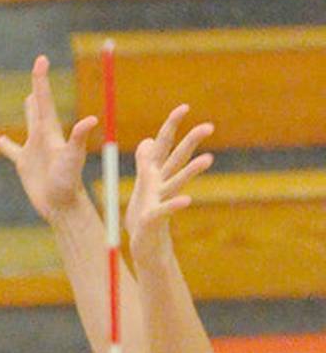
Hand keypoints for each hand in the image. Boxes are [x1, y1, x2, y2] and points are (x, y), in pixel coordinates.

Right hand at [0, 54, 97, 224]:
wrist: (62, 205)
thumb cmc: (68, 183)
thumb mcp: (72, 159)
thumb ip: (79, 138)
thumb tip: (91, 120)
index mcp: (51, 132)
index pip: (45, 101)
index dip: (41, 81)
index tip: (41, 59)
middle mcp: (43, 137)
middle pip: (39, 107)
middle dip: (38, 87)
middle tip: (38, 67)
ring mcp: (34, 151)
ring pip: (30, 124)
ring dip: (29, 111)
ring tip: (27, 98)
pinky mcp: (26, 165)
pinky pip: (13, 152)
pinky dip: (6, 146)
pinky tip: (0, 140)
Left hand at [125, 103, 213, 259]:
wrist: (143, 245)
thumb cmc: (143, 216)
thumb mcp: (142, 185)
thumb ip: (145, 163)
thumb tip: (147, 140)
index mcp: (156, 175)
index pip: (163, 145)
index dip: (172, 126)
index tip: (185, 106)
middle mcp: (162, 185)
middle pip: (177, 160)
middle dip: (191, 142)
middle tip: (209, 126)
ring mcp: (160, 200)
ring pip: (177, 182)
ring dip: (192, 171)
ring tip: (208, 160)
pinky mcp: (154, 218)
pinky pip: (166, 210)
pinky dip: (175, 205)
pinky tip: (188, 201)